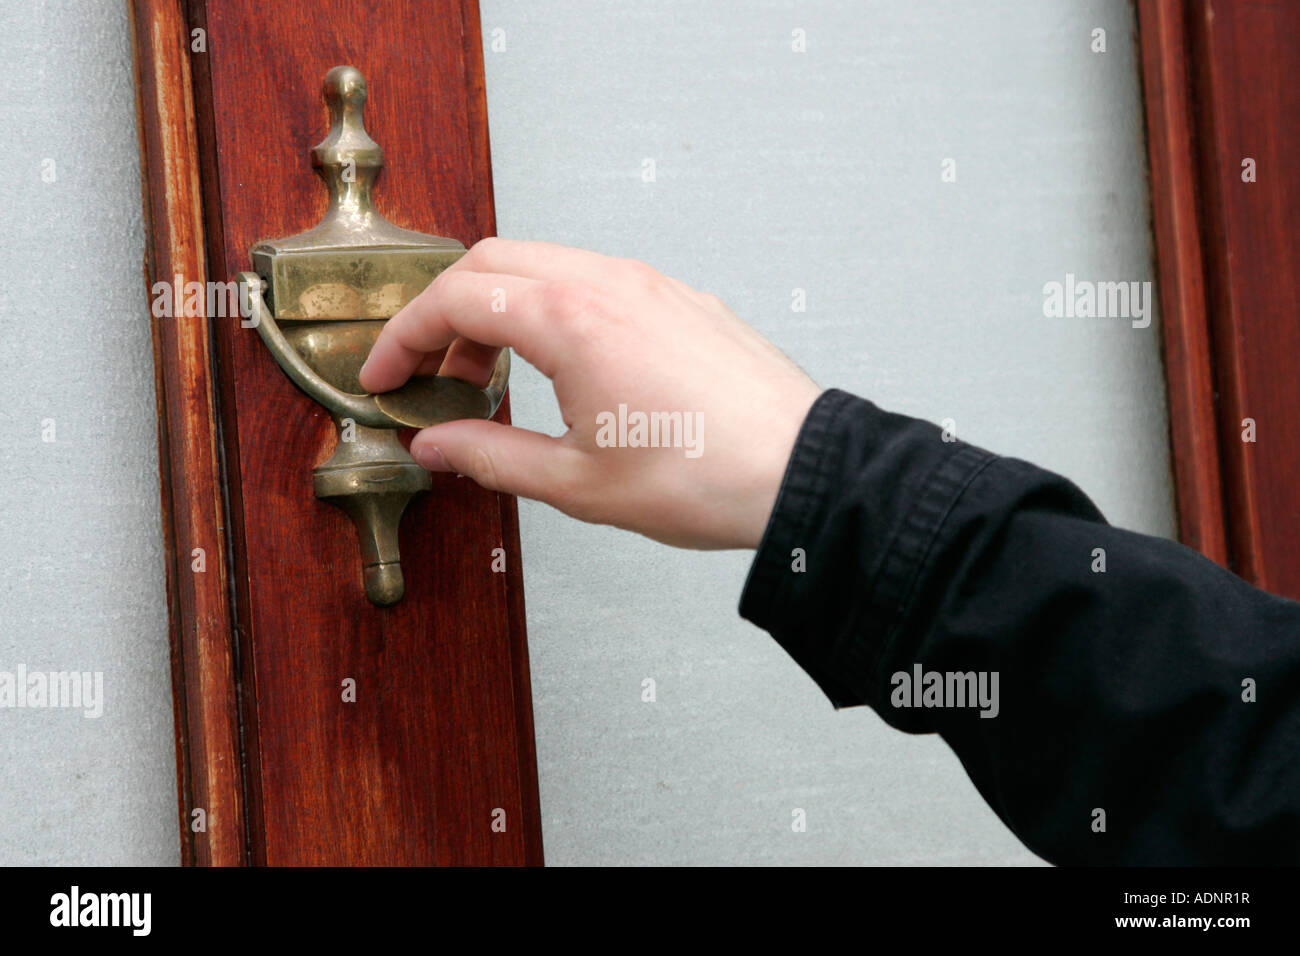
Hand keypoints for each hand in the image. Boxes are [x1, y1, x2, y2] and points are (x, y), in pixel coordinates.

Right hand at [359, 239, 821, 548]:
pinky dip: (554, 308)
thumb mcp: (578, 482)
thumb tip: (436, 444)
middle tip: (432, 373)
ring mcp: (650, 284)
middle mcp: (609, 283)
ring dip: (503, 308)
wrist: (800, 473)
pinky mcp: (680, 299)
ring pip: (545, 264)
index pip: (455, 299)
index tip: (387, 374)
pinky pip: (595, 280)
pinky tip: (562, 367)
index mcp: (571, 320)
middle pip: (492, 262)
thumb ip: (491, 456)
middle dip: (445, 313)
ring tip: (495, 378)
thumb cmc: (706, 477)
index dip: (404, 337)